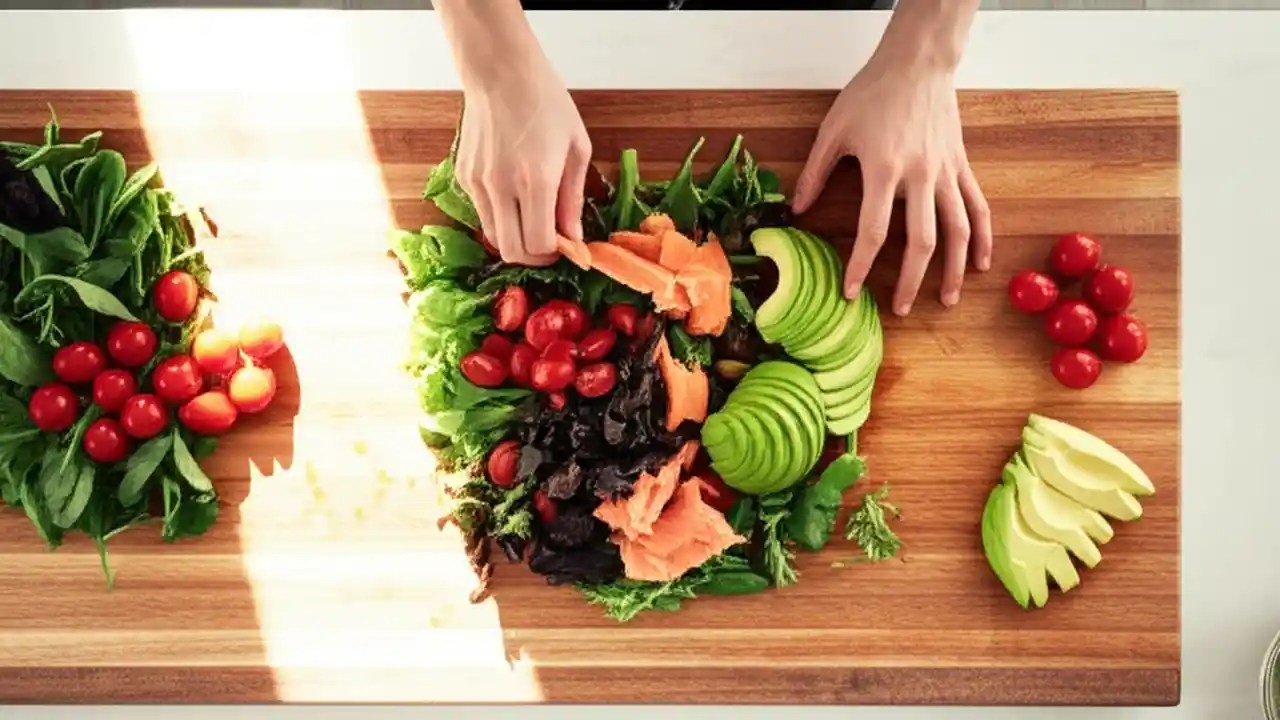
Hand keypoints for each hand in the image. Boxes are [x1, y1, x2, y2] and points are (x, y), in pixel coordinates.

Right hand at [455, 52, 590, 265]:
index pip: (539, 244)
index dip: (554, 254)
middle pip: (512, 251)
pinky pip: (482, 213)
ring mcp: (478, 183)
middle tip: (548, 246)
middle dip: (533, 257)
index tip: (566, 247)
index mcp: (536, 181)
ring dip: (515, 239)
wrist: (501, 72)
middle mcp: (502, 187)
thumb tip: (574, 236)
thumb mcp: (576, 148)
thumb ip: (573, 198)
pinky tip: (514, 196)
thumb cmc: (546, 103)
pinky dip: (500, 217)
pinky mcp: (464, 176)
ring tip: (532, 221)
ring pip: (494, 237)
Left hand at [792, 60, 992, 315]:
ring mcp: (947, 172)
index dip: (861, 266)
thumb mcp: (833, 129)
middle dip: (909, 281)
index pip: (874, 231)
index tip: (851, 292)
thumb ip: (815, 172)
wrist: (917, 64)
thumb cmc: (872, 94)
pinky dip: (984, 238)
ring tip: (947, 301)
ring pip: (958, 231)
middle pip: (921, 242)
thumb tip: (798, 209)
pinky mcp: (962, 166)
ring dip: (953, 270)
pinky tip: (981, 264)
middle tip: (898, 309)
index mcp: (884, 169)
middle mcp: (921, 176)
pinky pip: (978, 207)